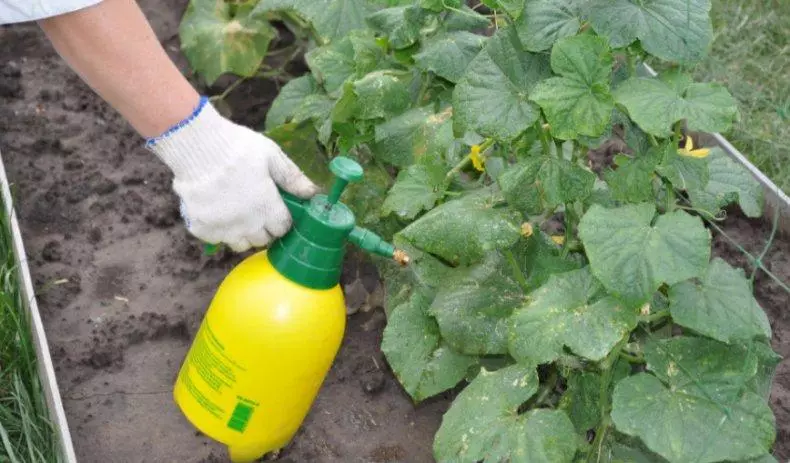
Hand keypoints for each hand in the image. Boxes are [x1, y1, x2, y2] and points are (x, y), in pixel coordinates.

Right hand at [147, 97, 318, 251]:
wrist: (196, 145)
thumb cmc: (237, 147)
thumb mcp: (271, 156)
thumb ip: (292, 178)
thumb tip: (314, 193)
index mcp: (266, 207)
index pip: (282, 229)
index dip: (281, 220)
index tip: (277, 210)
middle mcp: (246, 223)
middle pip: (263, 239)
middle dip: (264, 228)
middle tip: (258, 210)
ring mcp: (223, 228)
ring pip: (240, 244)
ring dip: (243, 233)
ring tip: (239, 213)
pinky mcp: (201, 228)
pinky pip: (216, 239)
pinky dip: (218, 230)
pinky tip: (218, 212)